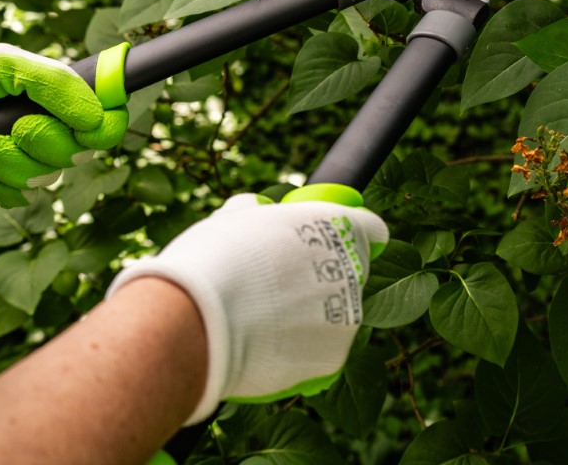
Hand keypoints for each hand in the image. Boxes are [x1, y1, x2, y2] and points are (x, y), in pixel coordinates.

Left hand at [0, 42, 127, 205]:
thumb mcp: (5, 64)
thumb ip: (55, 84)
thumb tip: (98, 118)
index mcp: (53, 94)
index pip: (104, 117)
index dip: (107, 126)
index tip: (93, 128)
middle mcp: (43, 124)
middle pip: (79, 153)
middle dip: (46, 142)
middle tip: (16, 126)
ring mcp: (20, 154)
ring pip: (47, 177)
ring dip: (13, 162)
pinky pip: (19, 196)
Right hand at [107, 188, 388, 424]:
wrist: (197, 321)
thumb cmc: (213, 260)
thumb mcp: (234, 219)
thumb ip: (256, 213)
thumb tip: (251, 209)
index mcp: (336, 225)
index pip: (370, 228)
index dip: (350, 235)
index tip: (332, 244)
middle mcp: (352, 269)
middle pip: (352, 274)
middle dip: (323, 279)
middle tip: (279, 288)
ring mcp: (347, 316)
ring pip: (336, 317)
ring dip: (308, 319)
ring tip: (260, 322)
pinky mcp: (333, 358)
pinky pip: (318, 353)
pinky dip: (297, 353)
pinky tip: (262, 348)